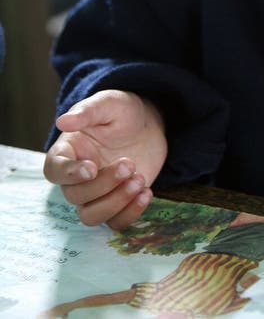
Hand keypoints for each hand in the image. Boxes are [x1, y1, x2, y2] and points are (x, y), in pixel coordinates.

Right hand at [43, 90, 167, 228]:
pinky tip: (147, 192)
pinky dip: (131, 213)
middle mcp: (76, 177)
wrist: (147, 125)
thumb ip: (88, 111)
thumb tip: (62, 120)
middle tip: (130, 164)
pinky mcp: (116, 203)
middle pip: (75, 196)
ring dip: (116, 202)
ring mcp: (96, 194)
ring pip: (92, 216)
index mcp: (68, 151)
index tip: (92, 168)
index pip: (54, 170)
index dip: (69, 174)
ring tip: (139, 180)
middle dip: (104, 184)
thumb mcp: (109, 104)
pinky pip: (115, 222)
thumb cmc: (123, 112)